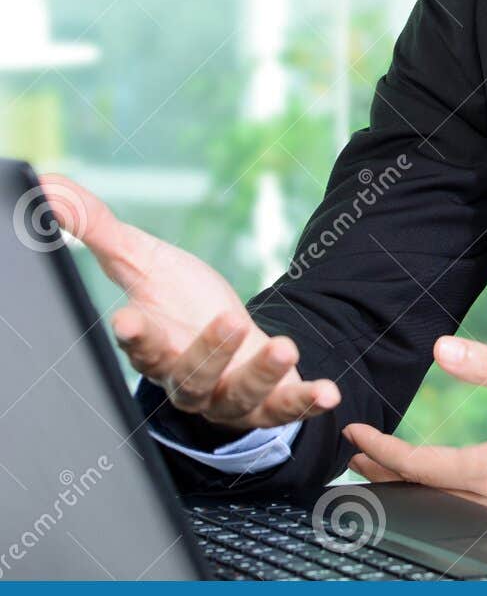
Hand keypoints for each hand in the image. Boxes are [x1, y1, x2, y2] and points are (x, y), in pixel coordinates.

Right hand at [38, 174, 340, 431]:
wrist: (228, 341)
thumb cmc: (179, 301)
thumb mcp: (144, 260)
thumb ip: (99, 229)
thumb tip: (48, 186)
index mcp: (155, 347)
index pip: (139, 345)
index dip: (134, 336)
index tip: (127, 319)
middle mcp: (188, 381)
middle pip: (191, 377)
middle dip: (209, 352)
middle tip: (228, 319)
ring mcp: (229, 397)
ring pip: (239, 397)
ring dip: (262, 374)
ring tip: (284, 345)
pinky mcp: (269, 403)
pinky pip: (286, 409)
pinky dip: (306, 402)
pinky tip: (329, 393)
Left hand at [343, 336, 486, 525]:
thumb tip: (442, 350)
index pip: (420, 466)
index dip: (380, 451)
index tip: (355, 433)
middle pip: (426, 498)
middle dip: (387, 478)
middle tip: (358, 457)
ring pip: (451, 511)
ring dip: (417, 490)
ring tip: (392, 470)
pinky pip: (479, 515)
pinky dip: (450, 499)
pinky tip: (451, 483)